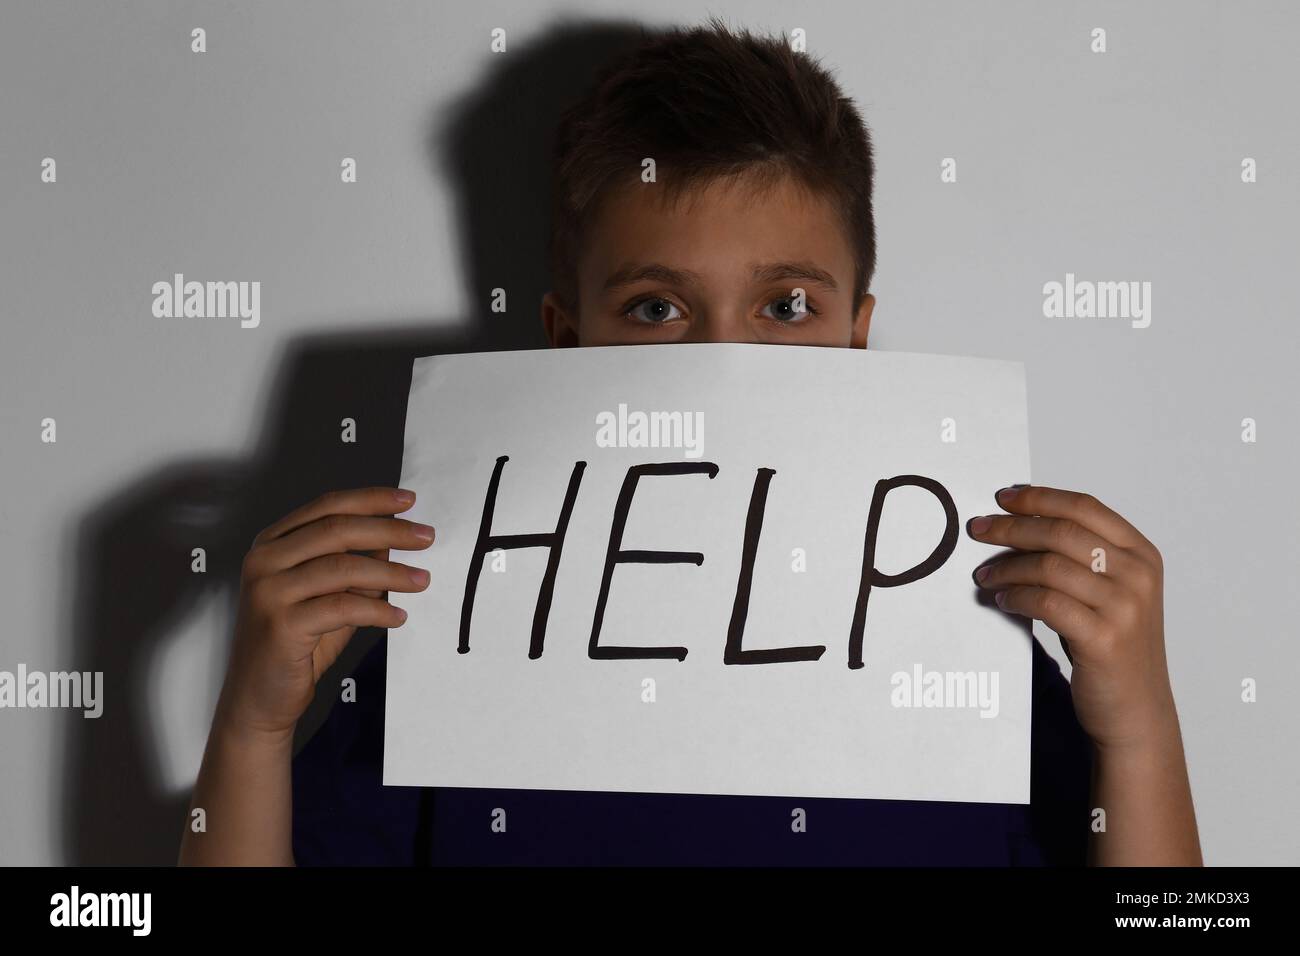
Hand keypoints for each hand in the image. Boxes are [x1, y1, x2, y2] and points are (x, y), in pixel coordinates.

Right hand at [217, 486, 434, 737]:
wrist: (260, 698)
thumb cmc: (295, 645)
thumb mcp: (328, 596)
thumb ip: (353, 566)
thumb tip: (393, 538)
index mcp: (271, 544)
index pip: (327, 507)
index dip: (371, 500)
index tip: (408, 501)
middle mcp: (263, 560)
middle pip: (337, 530)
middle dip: (389, 530)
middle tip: (427, 537)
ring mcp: (268, 591)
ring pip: (342, 567)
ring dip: (391, 572)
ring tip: (422, 580)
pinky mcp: (280, 624)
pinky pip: (342, 607)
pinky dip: (377, 610)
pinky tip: (398, 616)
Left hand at [968, 484, 1175, 752]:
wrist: (1135, 711)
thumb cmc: (1111, 646)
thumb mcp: (1107, 592)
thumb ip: (1079, 558)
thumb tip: (1016, 524)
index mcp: (1142, 554)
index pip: (1084, 507)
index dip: (1040, 498)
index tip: (1003, 497)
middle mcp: (1138, 576)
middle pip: (1061, 532)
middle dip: (1012, 527)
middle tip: (977, 529)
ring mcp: (1125, 607)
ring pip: (1048, 566)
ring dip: (1007, 566)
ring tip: (983, 575)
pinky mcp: (1104, 638)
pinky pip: (1046, 602)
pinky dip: (1016, 596)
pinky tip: (1002, 599)